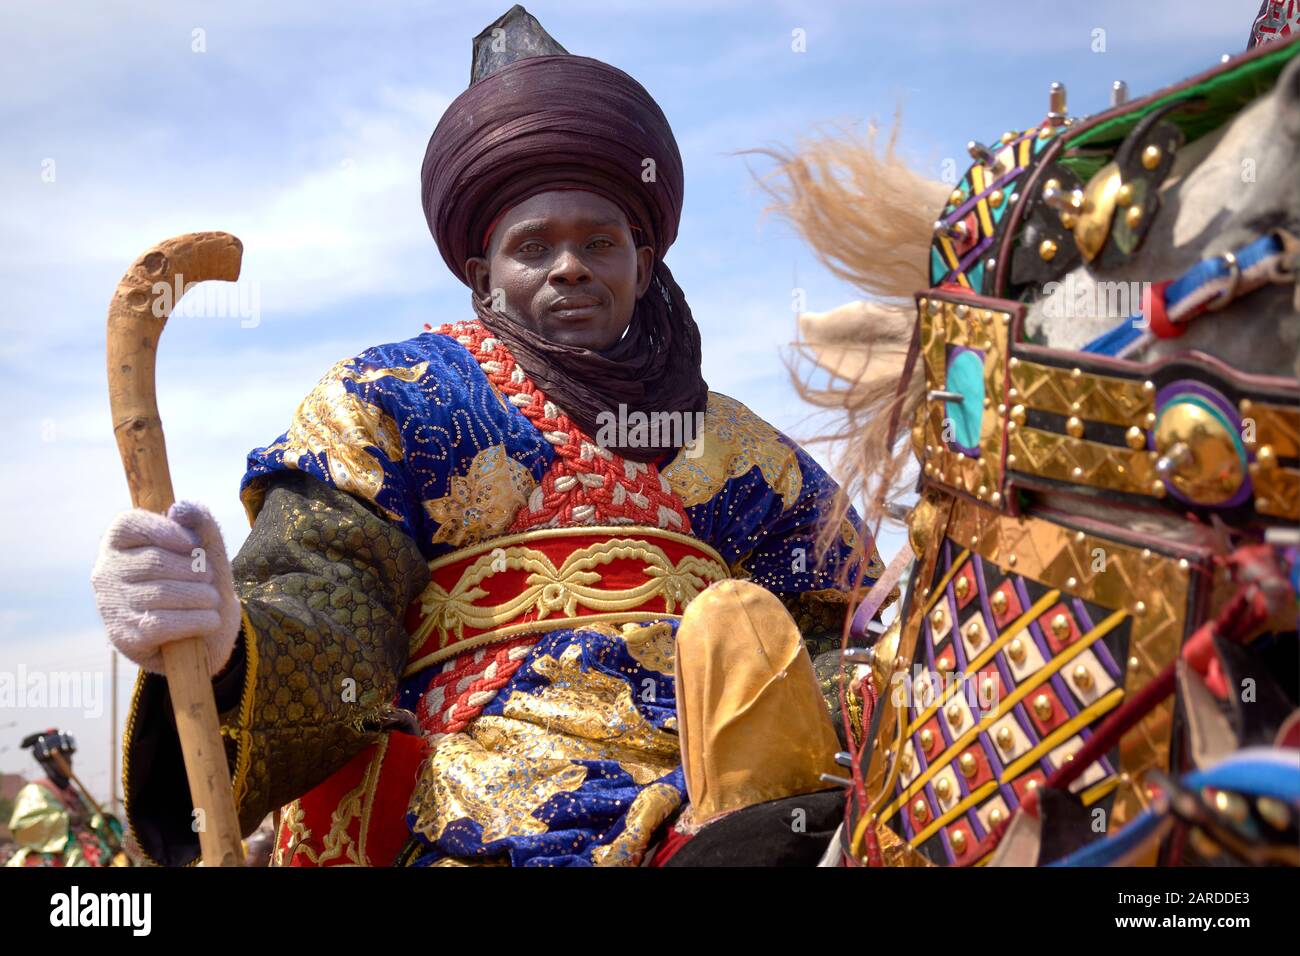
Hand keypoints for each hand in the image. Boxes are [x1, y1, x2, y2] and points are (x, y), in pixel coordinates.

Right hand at [91, 501, 239, 675]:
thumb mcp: (207, 552)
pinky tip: (209, 620)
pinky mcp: (123, 636)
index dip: (166, 531)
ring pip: (161, 593)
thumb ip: (200, 523)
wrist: (205, 636)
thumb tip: (180, 507)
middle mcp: (106, 572)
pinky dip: (196, 621)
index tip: (194, 545)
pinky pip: (162, 623)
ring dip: (201, 597)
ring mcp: (112, 605)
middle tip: (208, 579)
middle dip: (194, 570)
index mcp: (119, 543)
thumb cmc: (200, 584)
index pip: (129, 524)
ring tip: (211, 600)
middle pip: (154, 561)